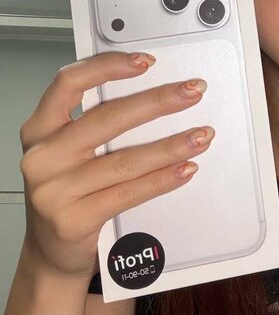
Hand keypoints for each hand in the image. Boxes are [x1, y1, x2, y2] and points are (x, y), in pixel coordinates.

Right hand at [18, 51, 213, 278]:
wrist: (52, 253)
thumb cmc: (68, 189)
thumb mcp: (68, 150)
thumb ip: (95, 121)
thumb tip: (154, 90)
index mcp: (40, 128)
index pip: (69, 83)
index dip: (108, 66)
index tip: (146, 61)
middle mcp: (43, 156)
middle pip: (107, 118)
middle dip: (158, 101)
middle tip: (192, 92)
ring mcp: (55, 191)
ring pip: (126, 159)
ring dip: (171, 144)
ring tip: (201, 134)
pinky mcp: (75, 220)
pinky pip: (130, 193)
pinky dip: (163, 179)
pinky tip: (185, 168)